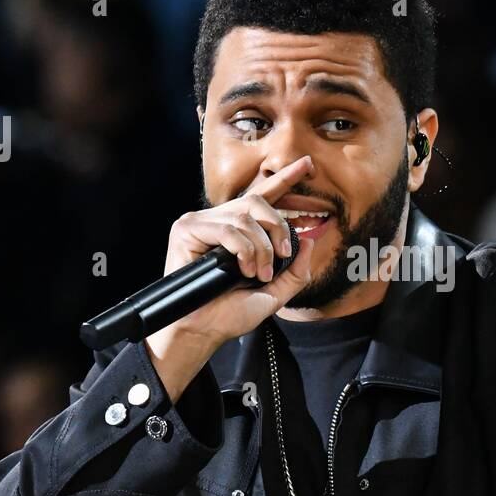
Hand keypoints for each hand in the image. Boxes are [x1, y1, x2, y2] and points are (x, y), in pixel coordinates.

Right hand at [145, 157, 316, 397]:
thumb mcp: (273, 294)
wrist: (203, 330)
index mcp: (239, 231)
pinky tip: (242, 269)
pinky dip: (242, 250)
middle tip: (281, 255)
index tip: (308, 165)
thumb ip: (295, 272)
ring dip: (260, 249)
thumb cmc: (229, 314)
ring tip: (257, 274)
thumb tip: (309, 242)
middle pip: (258, 202)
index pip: (264, 197)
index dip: (286, 179)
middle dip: (278, 228)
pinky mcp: (187, 228)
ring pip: (245, 217)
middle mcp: (220, 221)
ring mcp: (202, 222)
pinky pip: (227, 228)